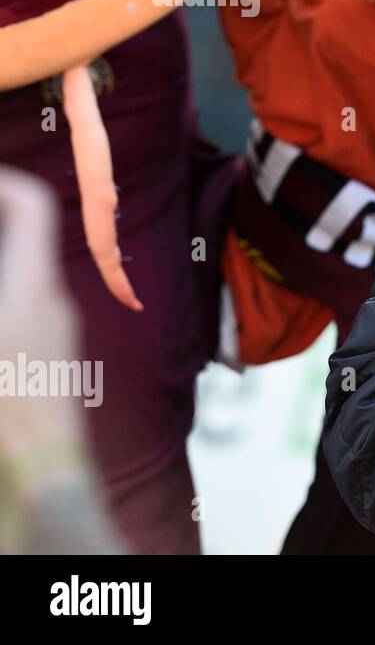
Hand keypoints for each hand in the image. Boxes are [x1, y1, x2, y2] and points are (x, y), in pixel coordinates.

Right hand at [0, 168, 87, 464]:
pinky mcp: (51, 361)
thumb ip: (6, 282)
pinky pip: (22, 311)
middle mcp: (54, 302)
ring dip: (1, 263)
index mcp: (34, 287)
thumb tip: (11, 275)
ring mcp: (56, 333)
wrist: (44, 480)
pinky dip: (3, 294)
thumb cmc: (5, 410)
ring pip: (20, 278)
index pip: (32, 206)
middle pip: (23, 239)